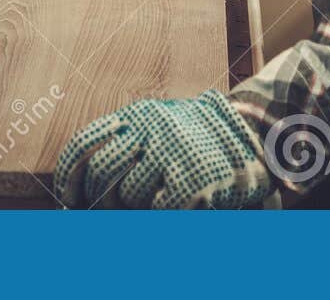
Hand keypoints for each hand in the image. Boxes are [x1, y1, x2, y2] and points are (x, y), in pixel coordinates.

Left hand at [55, 89, 275, 208]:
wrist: (262, 141)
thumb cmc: (204, 144)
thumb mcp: (162, 132)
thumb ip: (127, 150)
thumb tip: (81, 191)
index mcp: (140, 115)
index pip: (84, 144)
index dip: (68, 177)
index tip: (67, 200)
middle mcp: (152, 127)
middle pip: (102, 174)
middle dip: (101, 202)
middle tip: (113, 212)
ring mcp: (173, 153)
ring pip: (129, 196)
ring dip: (137, 209)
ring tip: (158, 202)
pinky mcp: (192, 183)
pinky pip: (157, 210)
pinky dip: (162, 214)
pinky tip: (178, 206)